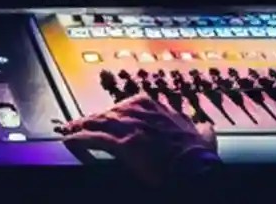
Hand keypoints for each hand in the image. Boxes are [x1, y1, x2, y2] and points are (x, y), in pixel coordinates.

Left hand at [55, 95, 217, 185]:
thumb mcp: (202, 135)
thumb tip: (206, 128)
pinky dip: (79, 140)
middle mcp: (138, 112)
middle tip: (78, 124)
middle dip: (92, 120)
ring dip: (80, 127)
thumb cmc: (199, 155)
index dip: (112, 114)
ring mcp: (129, 127)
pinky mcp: (122, 144)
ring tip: (69, 130)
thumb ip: (200, 129)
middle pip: (106, 113)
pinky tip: (69, 141)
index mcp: (154, 106)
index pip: (124, 106)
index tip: (104, 119)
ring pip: (97, 122)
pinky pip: (93, 138)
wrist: (196, 169)